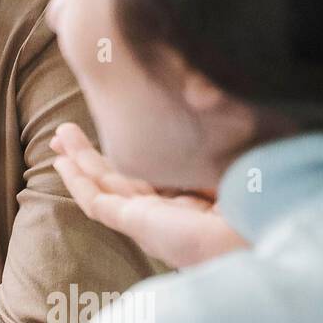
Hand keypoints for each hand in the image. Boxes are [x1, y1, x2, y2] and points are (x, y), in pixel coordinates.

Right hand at [50, 123, 246, 268]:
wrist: (264, 231)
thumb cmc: (261, 198)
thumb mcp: (233, 154)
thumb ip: (214, 129)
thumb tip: (202, 91)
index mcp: (194, 199)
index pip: (152, 171)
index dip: (129, 148)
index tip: (117, 123)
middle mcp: (168, 212)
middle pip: (119, 179)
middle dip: (91, 155)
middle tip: (68, 133)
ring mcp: (149, 220)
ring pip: (103, 188)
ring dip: (79, 161)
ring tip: (58, 137)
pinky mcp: (136, 223)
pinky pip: (97, 203)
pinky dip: (78, 182)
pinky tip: (63, 163)